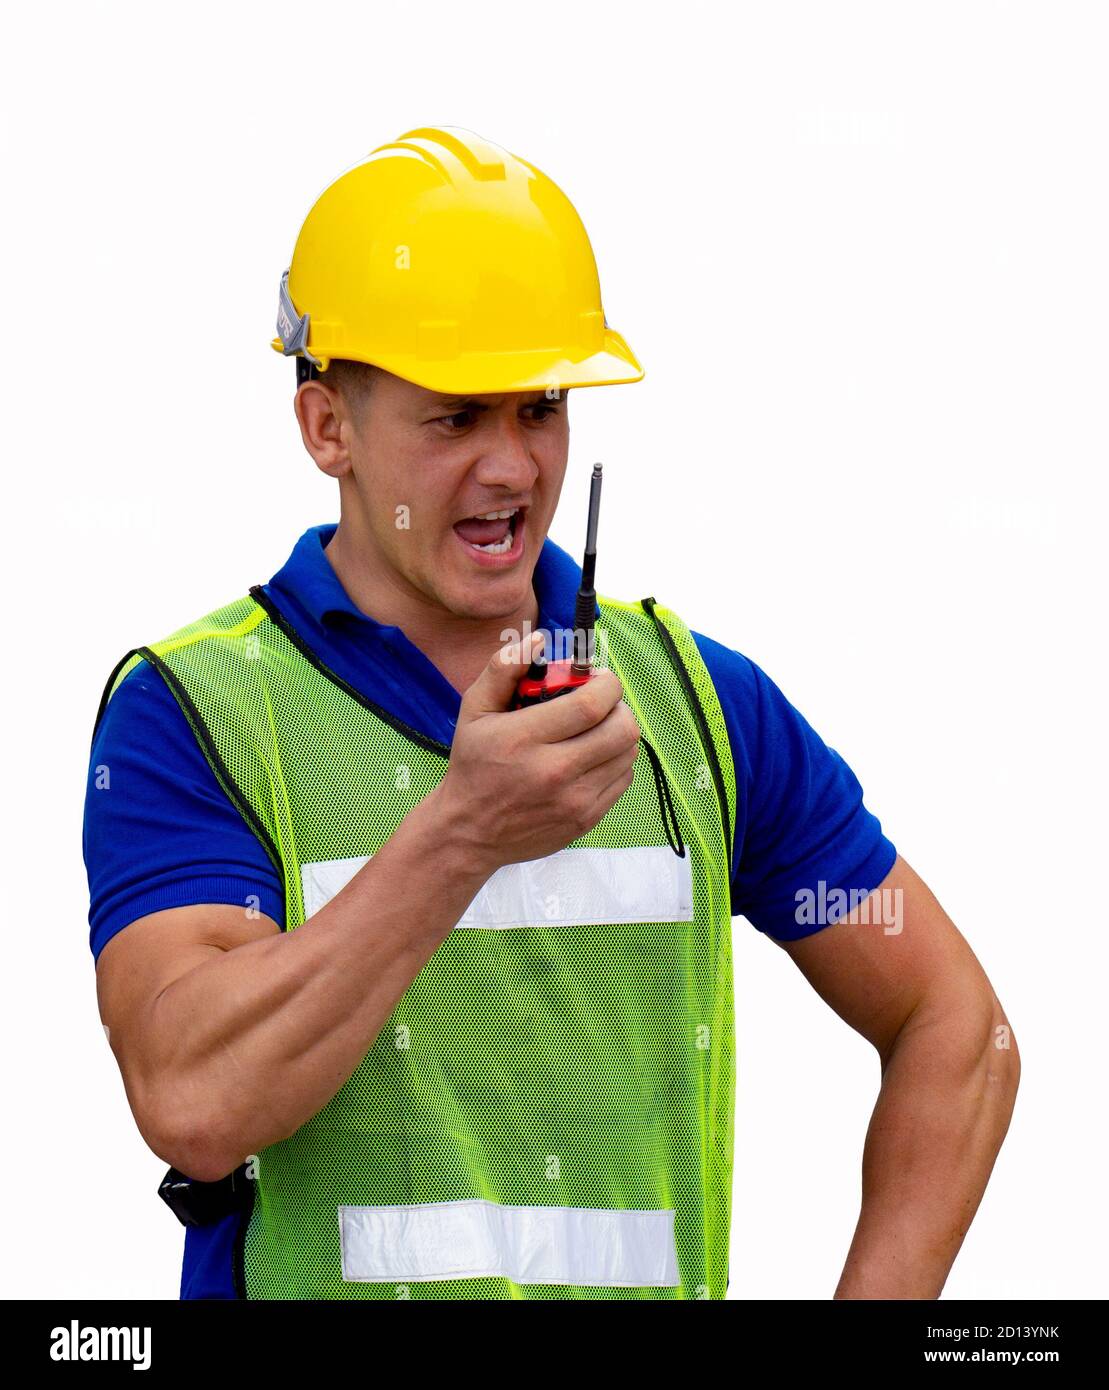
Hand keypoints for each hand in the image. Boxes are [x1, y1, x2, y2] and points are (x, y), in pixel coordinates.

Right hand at [431, 632, 640, 873]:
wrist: (469, 831)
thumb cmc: (474, 764)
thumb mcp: (474, 709)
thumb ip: (504, 668)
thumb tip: (540, 640)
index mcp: (524, 739)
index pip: (592, 703)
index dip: (606, 683)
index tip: (598, 678)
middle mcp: (553, 772)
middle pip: (621, 729)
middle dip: (618, 706)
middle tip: (600, 703)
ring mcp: (574, 801)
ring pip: (627, 753)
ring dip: (617, 732)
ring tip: (593, 729)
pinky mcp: (586, 819)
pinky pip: (623, 778)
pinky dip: (614, 761)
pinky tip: (590, 757)